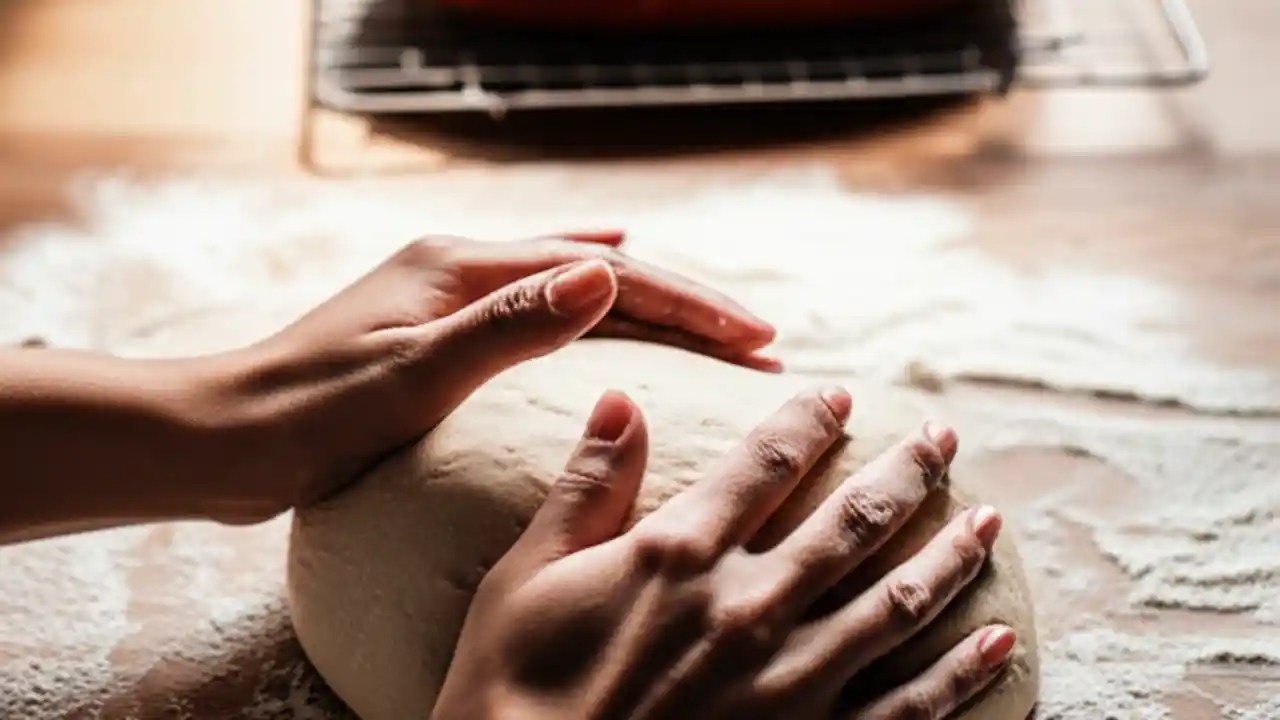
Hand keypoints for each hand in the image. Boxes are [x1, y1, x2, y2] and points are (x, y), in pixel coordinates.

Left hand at [198, 232, 776, 521]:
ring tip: (720, 330)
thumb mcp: (414, 373)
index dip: (689, 303)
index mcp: (463, 265)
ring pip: (579, 290)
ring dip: (653, 309)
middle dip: (687, 305)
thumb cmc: (309, 412)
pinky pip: (542, 309)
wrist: (226, 438)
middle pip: (602, 275)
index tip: (757, 336)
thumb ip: (508, 324)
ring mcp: (454, 297)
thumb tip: (607, 269)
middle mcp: (465, 267)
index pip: (606, 275)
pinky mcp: (443, 332)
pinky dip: (595, 303)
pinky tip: (613, 289)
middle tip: (763, 342)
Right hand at [433, 388, 1015, 719]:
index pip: (763, 464)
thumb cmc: (511, 695)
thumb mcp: (526, 580)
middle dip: (908, 472)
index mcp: (676, 557)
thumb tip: (621, 399)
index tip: (842, 396)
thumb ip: (585, 489)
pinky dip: (960, 673)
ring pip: (898, 601)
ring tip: (989, 519)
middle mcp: (746, 607)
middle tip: (944, 437)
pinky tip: (996, 642)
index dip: (809, 421)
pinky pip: (908, 707)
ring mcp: (789, 683)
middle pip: (852, 521)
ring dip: (951, 554)